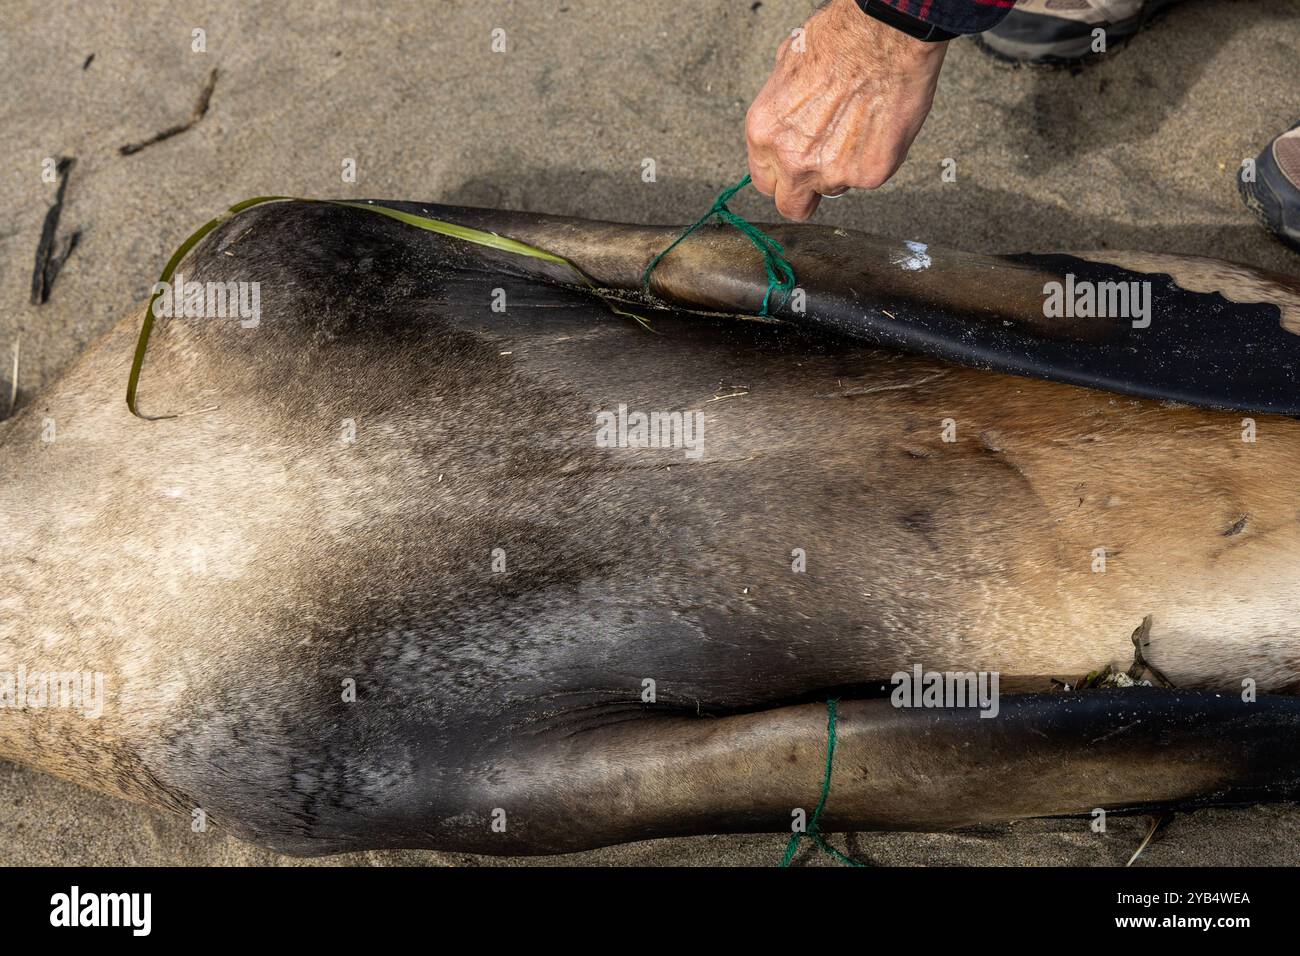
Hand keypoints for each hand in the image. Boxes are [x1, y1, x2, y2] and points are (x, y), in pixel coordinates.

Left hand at [745, 0, 948, 219]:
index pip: (764, 183)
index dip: (781, 177)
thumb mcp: (787, 71)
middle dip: (805, 194)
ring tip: (858, 126)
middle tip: (822, 169)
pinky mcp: (869, 174)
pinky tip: (878, 125)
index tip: (792, 172)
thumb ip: (783, 114)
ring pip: (834, 188)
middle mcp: (792, 160)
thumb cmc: (839, 41)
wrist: (885, 35)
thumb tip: (787, 123)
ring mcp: (832, 172)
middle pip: (792, 205)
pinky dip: (873, 158)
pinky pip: (868, 178)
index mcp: (765, 134)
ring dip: (842, 168)